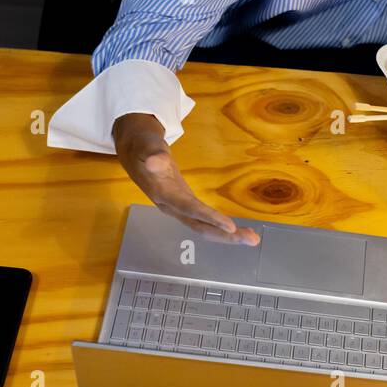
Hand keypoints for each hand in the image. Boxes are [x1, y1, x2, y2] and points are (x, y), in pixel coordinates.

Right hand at [112, 113, 260, 244]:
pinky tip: (237, 230)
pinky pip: (204, 221)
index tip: (230, 226)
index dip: (209, 217)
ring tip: (252, 238)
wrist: (134, 153)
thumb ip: (152, 154)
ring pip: (203, 227)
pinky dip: (221, 227)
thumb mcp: (147, 147)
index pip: (190, 209)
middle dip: (225, 235)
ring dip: (227, 235)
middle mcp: (172, 206)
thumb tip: (155, 161)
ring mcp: (178, 208)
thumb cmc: (144, 147)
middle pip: (200, 226)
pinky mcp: (185, 205)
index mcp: (164, 194)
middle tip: (252, 240)